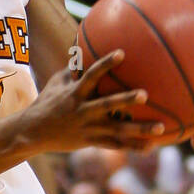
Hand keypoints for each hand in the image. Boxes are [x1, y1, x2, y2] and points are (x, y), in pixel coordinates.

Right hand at [29, 51, 164, 152]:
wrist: (33, 132)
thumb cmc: (46, 103)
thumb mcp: (56, 82)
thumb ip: (74, 68)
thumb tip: (86, 46)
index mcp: (75, 94)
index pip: (91, 76)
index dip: (105, 64)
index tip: (121, 53)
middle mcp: (83, 111)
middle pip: (107, 105)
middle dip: (125, 100)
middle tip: (145, 95)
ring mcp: (89, 129)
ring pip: (117, 130)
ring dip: (139, 129)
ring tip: (161, 127)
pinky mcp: (92, 142)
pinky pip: (116, 144)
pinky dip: (134, 146)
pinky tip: (152, 146)